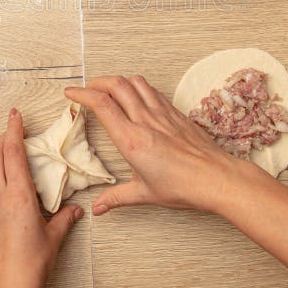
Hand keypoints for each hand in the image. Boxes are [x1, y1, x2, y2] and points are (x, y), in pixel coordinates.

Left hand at [0, 109, 83, 287]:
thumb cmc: (31, 266)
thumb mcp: (54, 238)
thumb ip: (65, 218)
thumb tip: (75, 210)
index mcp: (18, 195)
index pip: (13, 151)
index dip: (14, 129)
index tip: (15, 115)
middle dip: (2, 137)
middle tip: (12, 130)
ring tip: (0, 152)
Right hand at [64, 76, 250, 214]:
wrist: (217, 178)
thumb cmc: (183, 187)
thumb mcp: (145, 194)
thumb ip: (117, 197)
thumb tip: (99, 207)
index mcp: (132, 140)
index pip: (101, 105)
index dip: (82, 94)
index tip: (70, 93)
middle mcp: (145, 121)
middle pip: (116, 85)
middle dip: (97, 82)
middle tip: (87, 89)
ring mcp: (162, 114)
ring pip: (136, 82)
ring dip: (118, 80)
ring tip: (109, 89)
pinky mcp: (175, 113)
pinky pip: (153, 91)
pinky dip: (139, 87)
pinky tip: (137, 97)